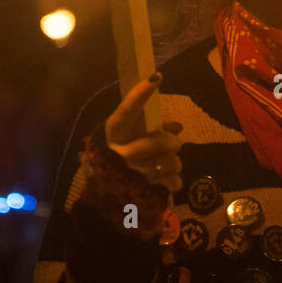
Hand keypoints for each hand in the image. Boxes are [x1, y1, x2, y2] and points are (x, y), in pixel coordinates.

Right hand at [104, 74, 182, 193]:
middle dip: (171, 142)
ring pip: (172, 162)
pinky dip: (172, 182)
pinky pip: (175, 182)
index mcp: (111, 138)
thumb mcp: (122, 145)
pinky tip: (161, 183)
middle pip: (161, 140)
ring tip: (163, 167)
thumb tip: (177, 126)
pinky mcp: (148, 195)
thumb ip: (144, 131)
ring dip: (173, 164)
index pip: (127, 110)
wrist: (104, 205)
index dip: (141, 93)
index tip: (157, 76)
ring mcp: (135, 176)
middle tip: (171, 145)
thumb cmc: (113, 166)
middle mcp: (121, 155)